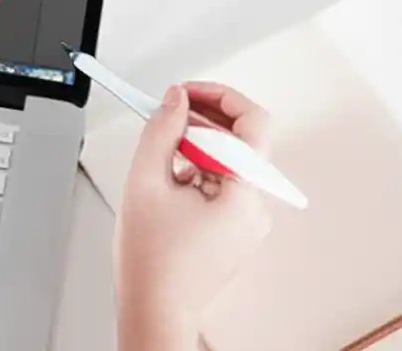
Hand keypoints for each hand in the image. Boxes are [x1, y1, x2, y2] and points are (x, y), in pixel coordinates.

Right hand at [113, 83, 272, 350]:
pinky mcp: (236, 229)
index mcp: (243, 192)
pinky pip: (223, 186)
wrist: (154, 308)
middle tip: (167, 114)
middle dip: (200, 123)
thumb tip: (175, 100)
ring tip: (161, 162)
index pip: (252, 122)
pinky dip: (197, 174)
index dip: (219, 97)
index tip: (188, 92)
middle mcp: (256, 206)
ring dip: (195, 150)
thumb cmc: (152, 262)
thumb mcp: (145, 181)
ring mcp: (249, 220)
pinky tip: (169, 184)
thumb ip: (161, 130)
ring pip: (228, 163)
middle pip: (240, 141)